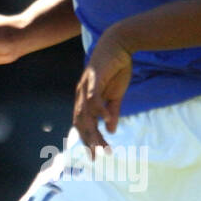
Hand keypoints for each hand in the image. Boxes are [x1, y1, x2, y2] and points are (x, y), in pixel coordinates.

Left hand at [72, 29, 132, 155]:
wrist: (119, 44)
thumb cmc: (116, 68)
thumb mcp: (116, 95)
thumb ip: (112, 112)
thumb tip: (111, 130)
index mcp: (85, 99)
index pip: (82, 124)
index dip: (87, 140)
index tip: (95, 155)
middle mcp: (81, 94)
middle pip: (82, 123)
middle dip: (89, 141)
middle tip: (97, 156)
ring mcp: (85, 86)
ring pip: (86, 114)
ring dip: (94, 132)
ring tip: (103, 146)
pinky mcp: (93, 77)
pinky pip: (93, 98)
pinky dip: (99, 111)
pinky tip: (106, 122)